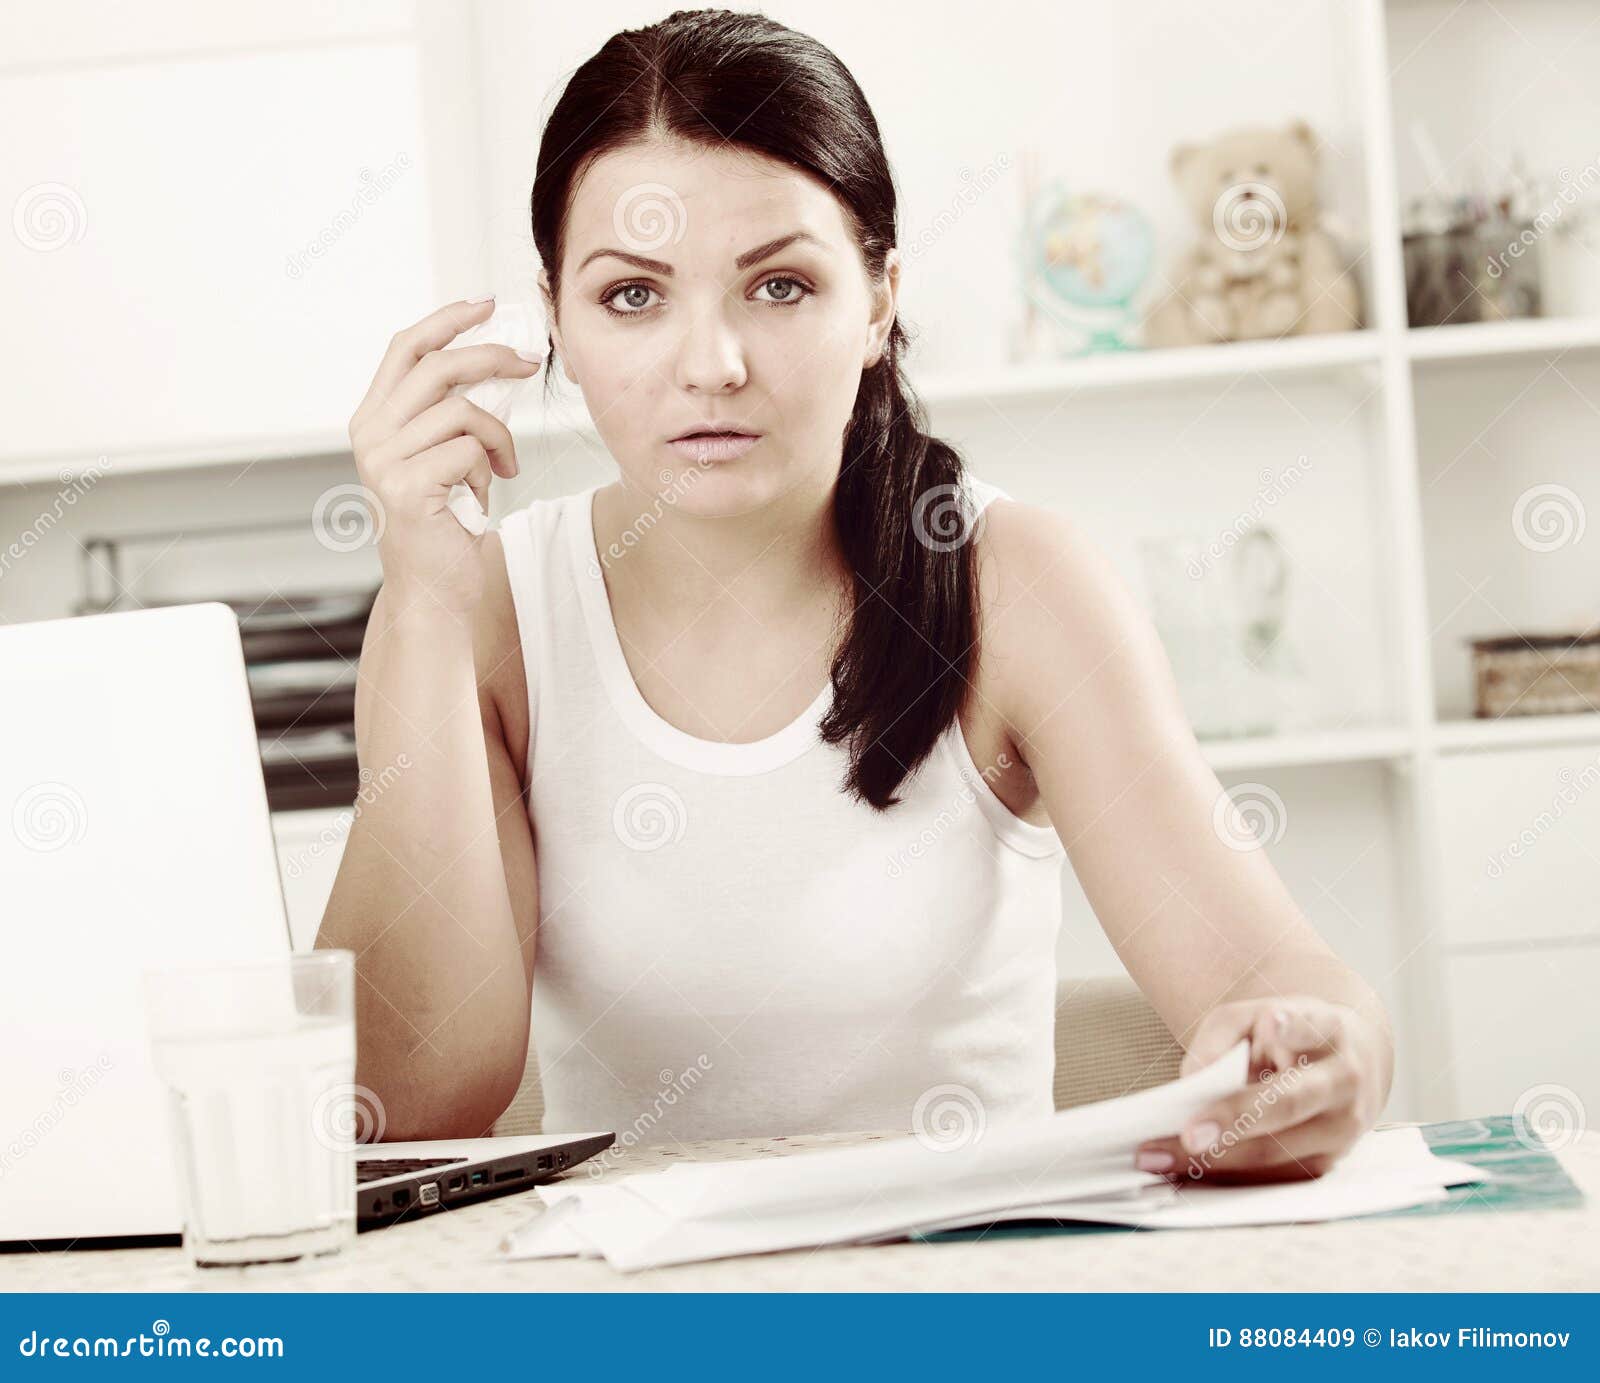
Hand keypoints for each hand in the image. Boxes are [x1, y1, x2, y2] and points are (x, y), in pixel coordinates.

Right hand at [345, 297, 541, 615]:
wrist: (436, 590)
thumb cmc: (446, 525)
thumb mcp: (444, 455)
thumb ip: (451, 411)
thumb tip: (498, 361)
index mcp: (373, 419)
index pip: (405, 347)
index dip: (446, 320)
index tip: (487, 304)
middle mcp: (370, 435)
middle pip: (438, 367)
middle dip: (492, 357)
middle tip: (530, 364)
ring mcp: (383, 461)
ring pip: (463, 411)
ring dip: (498, 438)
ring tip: (500, 468)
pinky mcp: (407, 487)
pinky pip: (469, 451)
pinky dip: (489, 471)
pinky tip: (481, 497)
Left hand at [1134, 995, 1385, 1184]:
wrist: (1344, 1064)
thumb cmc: (1286, 1035)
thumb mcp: (1254, 1016)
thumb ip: (1222, 1036)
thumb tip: (1195, 1080)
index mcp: (1330, 1031)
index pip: (1314, 1028)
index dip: (1294, 1028)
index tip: (1272, 1023)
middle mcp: (1344, 1082)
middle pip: (1288, 1103)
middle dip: (1236, 1118)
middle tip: (1189, 1135)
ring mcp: (1341, 1129)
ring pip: (1275, 1151)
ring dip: (1214, 1159)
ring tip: (1159, 1156)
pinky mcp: (1327, 1163)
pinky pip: (1271, 1176)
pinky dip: (1224, 1173)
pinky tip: (1181, 1169)